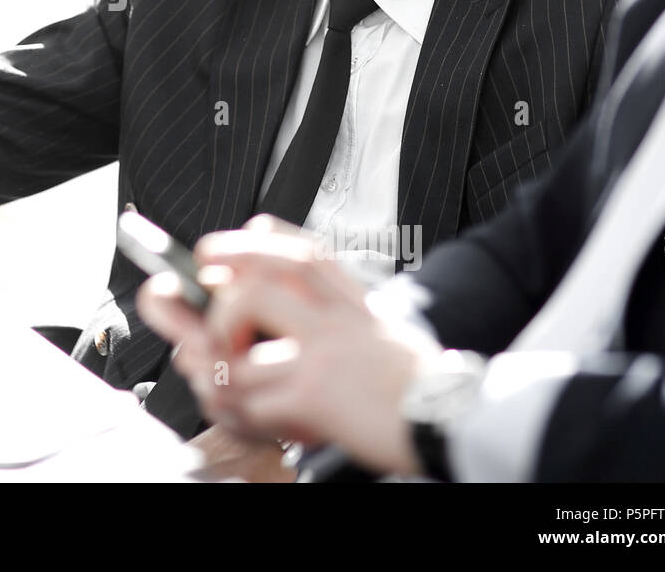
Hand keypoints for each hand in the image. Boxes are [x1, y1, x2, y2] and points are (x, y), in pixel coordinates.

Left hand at [141, 216, 433, 476]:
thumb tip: (272, 280)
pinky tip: (252, 414)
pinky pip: (253, 402)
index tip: (211, 253)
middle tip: (213, 332)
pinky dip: (241, 412)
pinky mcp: (316, 398)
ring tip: (225, 379)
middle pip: (252, 290)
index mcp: (346, 298)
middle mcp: (332, 319)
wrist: (453, 418)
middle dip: (216, 312)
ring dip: (220, 371)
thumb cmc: (409, 378)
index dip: (243, 246)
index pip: (291, 252)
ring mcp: (322, 356)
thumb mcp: (376, 319)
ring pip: (239, 350)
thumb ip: (329, 297)